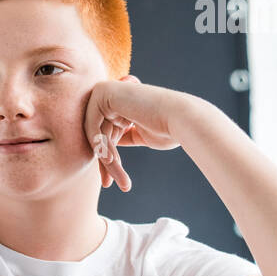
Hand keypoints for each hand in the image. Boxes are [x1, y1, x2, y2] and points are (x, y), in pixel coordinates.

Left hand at [84, 76, 193, 192]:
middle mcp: (110, 93)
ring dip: (107, 161)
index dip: (106, 159)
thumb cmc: (168, 130)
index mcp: (120, 102)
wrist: (183, 120)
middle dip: (104, 162)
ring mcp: (105, 91)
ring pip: (96, 135)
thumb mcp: (139, 135)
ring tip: (118, 181)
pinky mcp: (103, 92)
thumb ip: (121, 136)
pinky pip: (93, 126)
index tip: (109, 182)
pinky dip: (101, 146)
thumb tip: (105, 148)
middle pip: (98, 135)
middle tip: (108, 184)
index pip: (105, 134)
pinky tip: (111, 162)